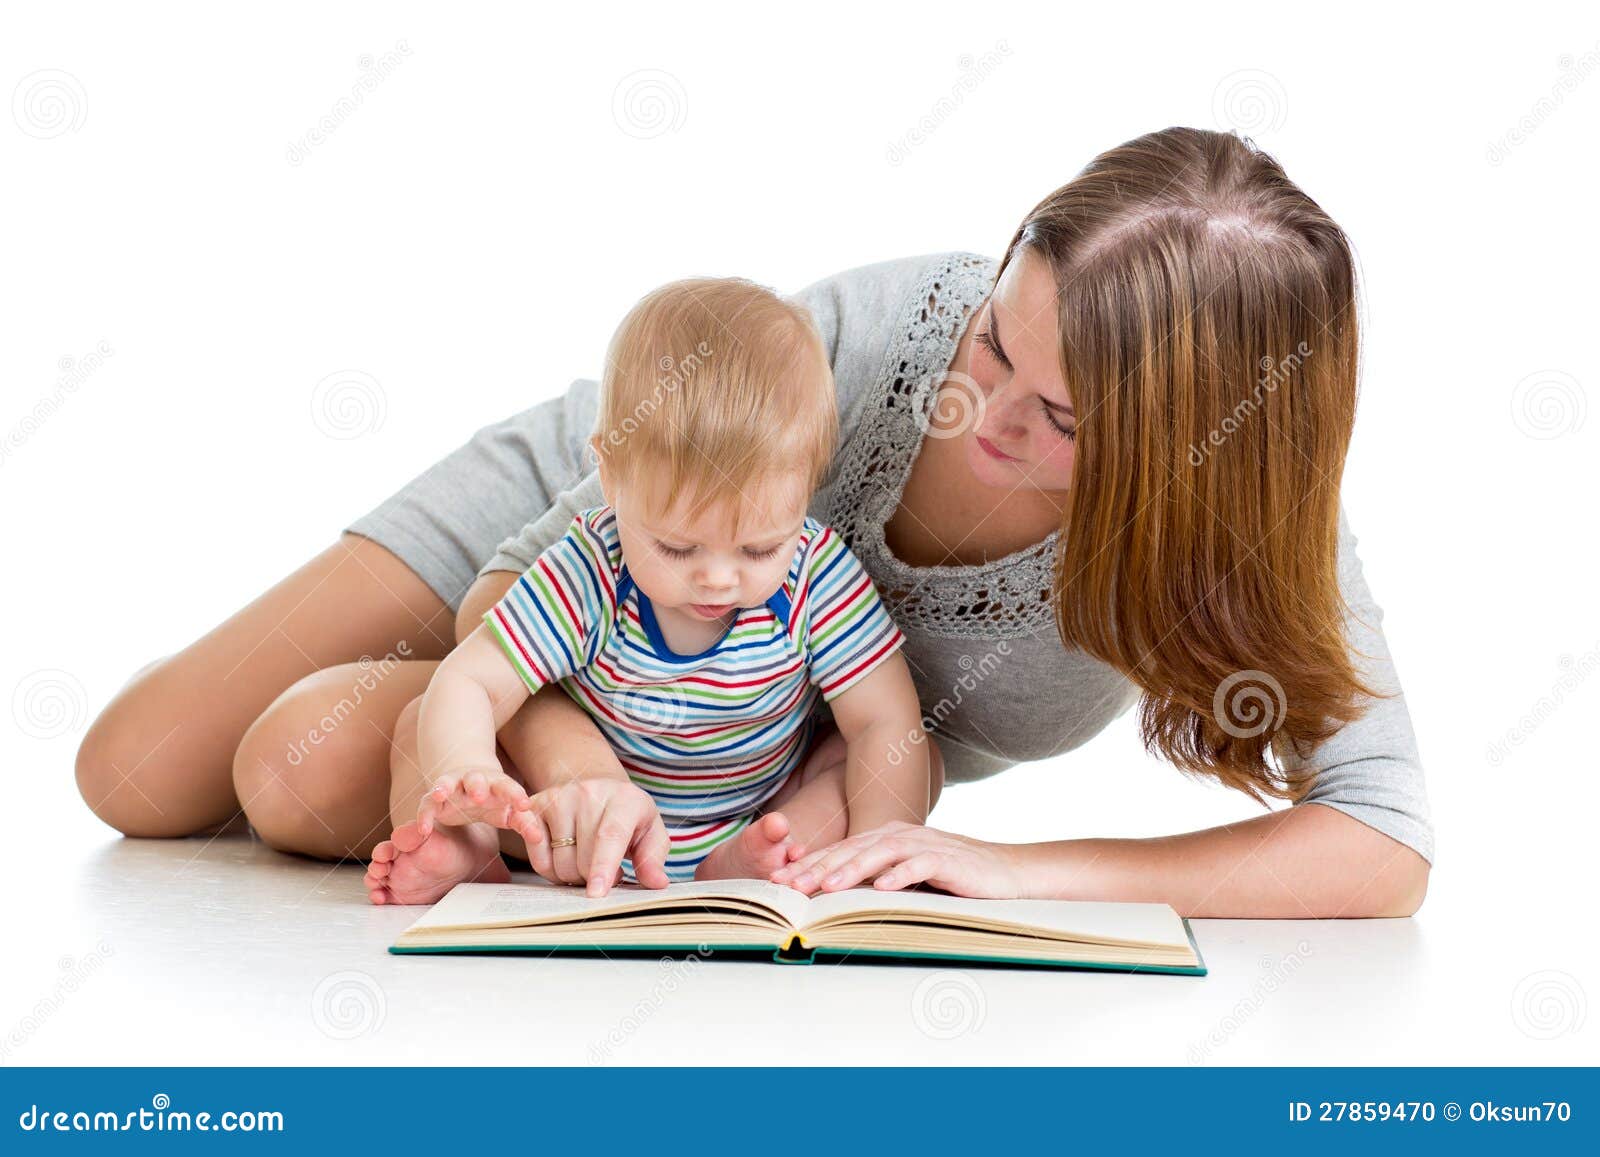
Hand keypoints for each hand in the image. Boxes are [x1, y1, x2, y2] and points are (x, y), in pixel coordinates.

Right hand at [416, 765, 535, 836]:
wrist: (470, 782)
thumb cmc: (495, 799)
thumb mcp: (509, 811)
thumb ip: (524, 822)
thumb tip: (539, 837)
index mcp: (497, 784)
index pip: (508, 786)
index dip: (516, 794)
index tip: (524, 804)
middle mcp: (474, 781)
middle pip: (475, 779)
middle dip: (477, 786)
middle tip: (479, 796)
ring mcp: (453, 786)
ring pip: (447, 782)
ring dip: (444, 787)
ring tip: (441, 794)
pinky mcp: (435, 798)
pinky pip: (427, 804)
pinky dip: (425, 814)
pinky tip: (424, 828)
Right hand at [518, 778, 670, 896]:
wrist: (594, 784)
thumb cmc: (626, 815)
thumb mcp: (649, 831)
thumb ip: (653, 858)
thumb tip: (657, 883)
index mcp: (624, 799)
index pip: (610, 836)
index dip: (603, 867)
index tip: (597, 893)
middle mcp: (589, 793)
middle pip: (582, 859)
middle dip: (592, 878)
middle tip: (604, 871)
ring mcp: (559, 798)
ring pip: (559, 863)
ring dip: (572, 875)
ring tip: (585, 860)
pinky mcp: (536, 807)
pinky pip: (538, 858)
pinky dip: (550, 869)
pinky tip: (564, 855)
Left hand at [768, 821, 1024, 898]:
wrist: (1006, 871)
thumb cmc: (953, 877)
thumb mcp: (907, 878)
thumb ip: (875, 880)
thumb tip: (833, 899)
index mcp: (887, 838)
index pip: (840, 851)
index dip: (808, 865)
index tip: (778, 882)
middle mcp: (900, 835)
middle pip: (851, 849)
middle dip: (817, 868)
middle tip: (788, 886)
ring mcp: (924, 844)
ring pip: (879, 853)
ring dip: (851, 869)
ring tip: (826, 887)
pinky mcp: (948, 859)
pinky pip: (920, 864)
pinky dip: (900, 874)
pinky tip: (882, 888)